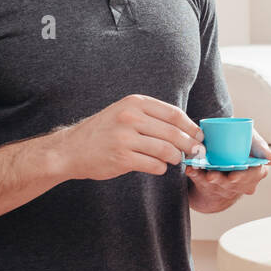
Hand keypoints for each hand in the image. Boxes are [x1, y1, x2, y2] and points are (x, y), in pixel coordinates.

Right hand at [55, 94, 204, 181]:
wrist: (71, 149)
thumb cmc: (103, 131)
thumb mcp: (125, 112)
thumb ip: (151, 116)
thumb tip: (185, 127)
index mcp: (134, 103)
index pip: (173, 114)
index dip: (191, 126)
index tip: (199, 135)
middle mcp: (130, 118)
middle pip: (173, 133)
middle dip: (189, 144)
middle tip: (195, 152)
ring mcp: (125, 138)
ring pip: (166, 150)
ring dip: (176, 157)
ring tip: (175, 159)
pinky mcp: (122, 159)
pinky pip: (154, 165)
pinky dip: (161, 168)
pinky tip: (158, 166)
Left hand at [184, 129, 270, 199]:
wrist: (225, 155)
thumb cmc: (242, 148)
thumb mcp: (254, 144)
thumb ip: (261, 149)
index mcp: (254, 173)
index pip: (252, 177)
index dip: (243, 179)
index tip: (234, 177)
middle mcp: (238, 183)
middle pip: (231, 184)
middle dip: (222, 181)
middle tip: (214, 176)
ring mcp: (222, 185)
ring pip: (214, 184)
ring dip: (206, 178)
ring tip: (201, 172)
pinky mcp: (206, 183)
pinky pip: (199, 180)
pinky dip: (195, 174)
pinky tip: (190, 169)